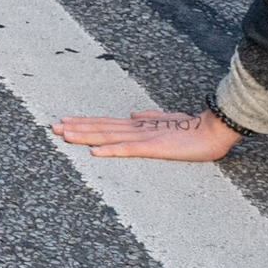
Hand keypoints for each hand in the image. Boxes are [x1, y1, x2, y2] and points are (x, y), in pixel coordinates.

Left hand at [49, 107, 239, 162]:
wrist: (214, 129)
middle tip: (52, 127)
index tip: (65, 122)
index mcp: (138, 125)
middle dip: (75, 128)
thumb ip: (150, 119)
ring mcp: (143, 137)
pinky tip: (94, 153)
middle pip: (100, 128)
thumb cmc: (193, 128)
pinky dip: (110, 151)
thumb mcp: (168, 122)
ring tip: (64, 135)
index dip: (84, 123)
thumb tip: (132, 115)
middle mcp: (136, 128)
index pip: (105, 124)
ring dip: (84, 136)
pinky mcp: (153, 148)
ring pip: (107, 136)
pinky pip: (128, 150)